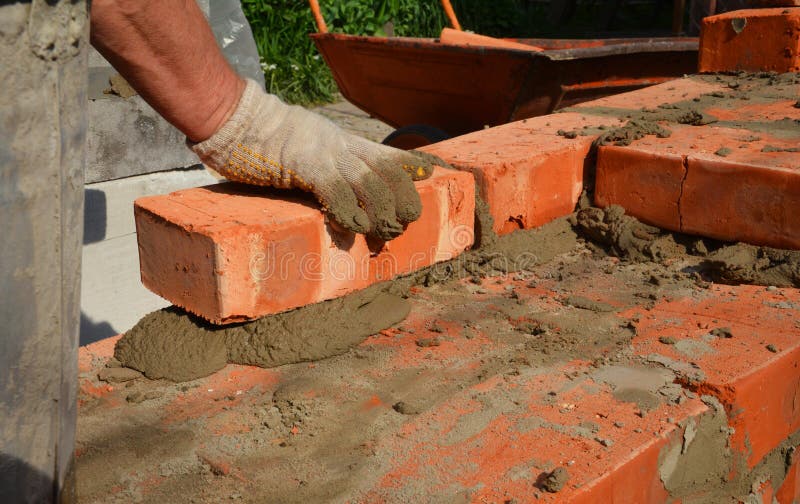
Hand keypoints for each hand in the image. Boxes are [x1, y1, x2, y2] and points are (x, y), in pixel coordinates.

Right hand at [191, 79, 436, 239]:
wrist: (234, 118)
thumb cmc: (261, 137)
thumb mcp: (304, 144)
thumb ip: (322, 165)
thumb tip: (332, 192)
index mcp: (341, 141)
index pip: (385, 154)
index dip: (411, 167)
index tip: (431, 175)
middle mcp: (340, 145)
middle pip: (387, 173)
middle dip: (403, 201)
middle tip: (403, 225)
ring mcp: (325, 154)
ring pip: (371, 185)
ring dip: (383, 214)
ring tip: (385, 234)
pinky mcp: (306, 166)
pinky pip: (338, 192)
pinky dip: (349, 214)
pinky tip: (353, 230)